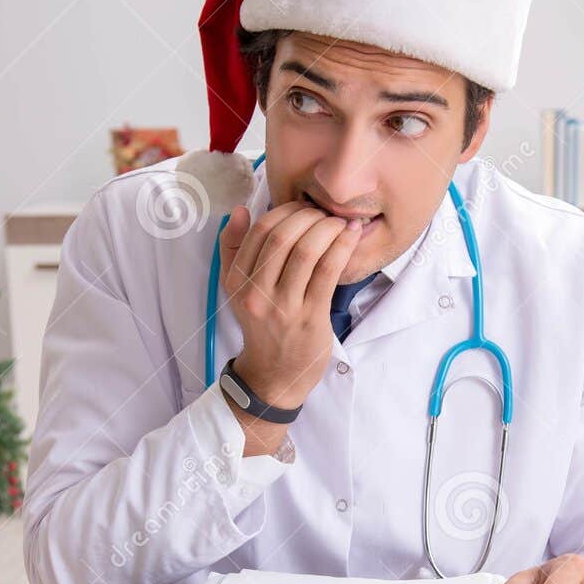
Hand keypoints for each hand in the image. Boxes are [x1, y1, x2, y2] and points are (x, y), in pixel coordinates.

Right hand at [218, 200, 363, 411]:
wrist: (275, 375)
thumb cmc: (263, 327)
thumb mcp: (238, 290)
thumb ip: (233, 250)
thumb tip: (240, 210)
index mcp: (238, 282)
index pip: (259, 231)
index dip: (285, 210)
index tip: (302, 208)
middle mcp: (256, 294)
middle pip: (283, 236)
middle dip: (309, 216)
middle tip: (324, 213)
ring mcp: (284, 308)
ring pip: (306, 250)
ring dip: (327, 227)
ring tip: (338, 223)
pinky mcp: (311, 317)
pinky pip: (328, 270)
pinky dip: (342, 246)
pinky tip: (350, 236)